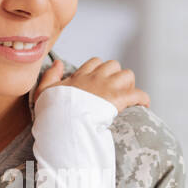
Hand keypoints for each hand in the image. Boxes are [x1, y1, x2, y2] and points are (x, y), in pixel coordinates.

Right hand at [33, 57, 149, 112]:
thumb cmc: (53, 112)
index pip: (95, 62)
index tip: (99, 81)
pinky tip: (143, 105)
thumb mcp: (44, 92)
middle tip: (114, 91)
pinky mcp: (119, 99)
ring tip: (126, 97)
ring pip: (127, 75)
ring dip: (129, 85)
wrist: (64, 124)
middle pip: (113, 65)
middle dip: (116, 76)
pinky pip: (138, 93)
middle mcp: (96, 78)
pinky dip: (142, 98)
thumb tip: (58, 63)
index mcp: (80, 76)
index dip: (99, 70)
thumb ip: (50, 76)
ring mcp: (108, 87)